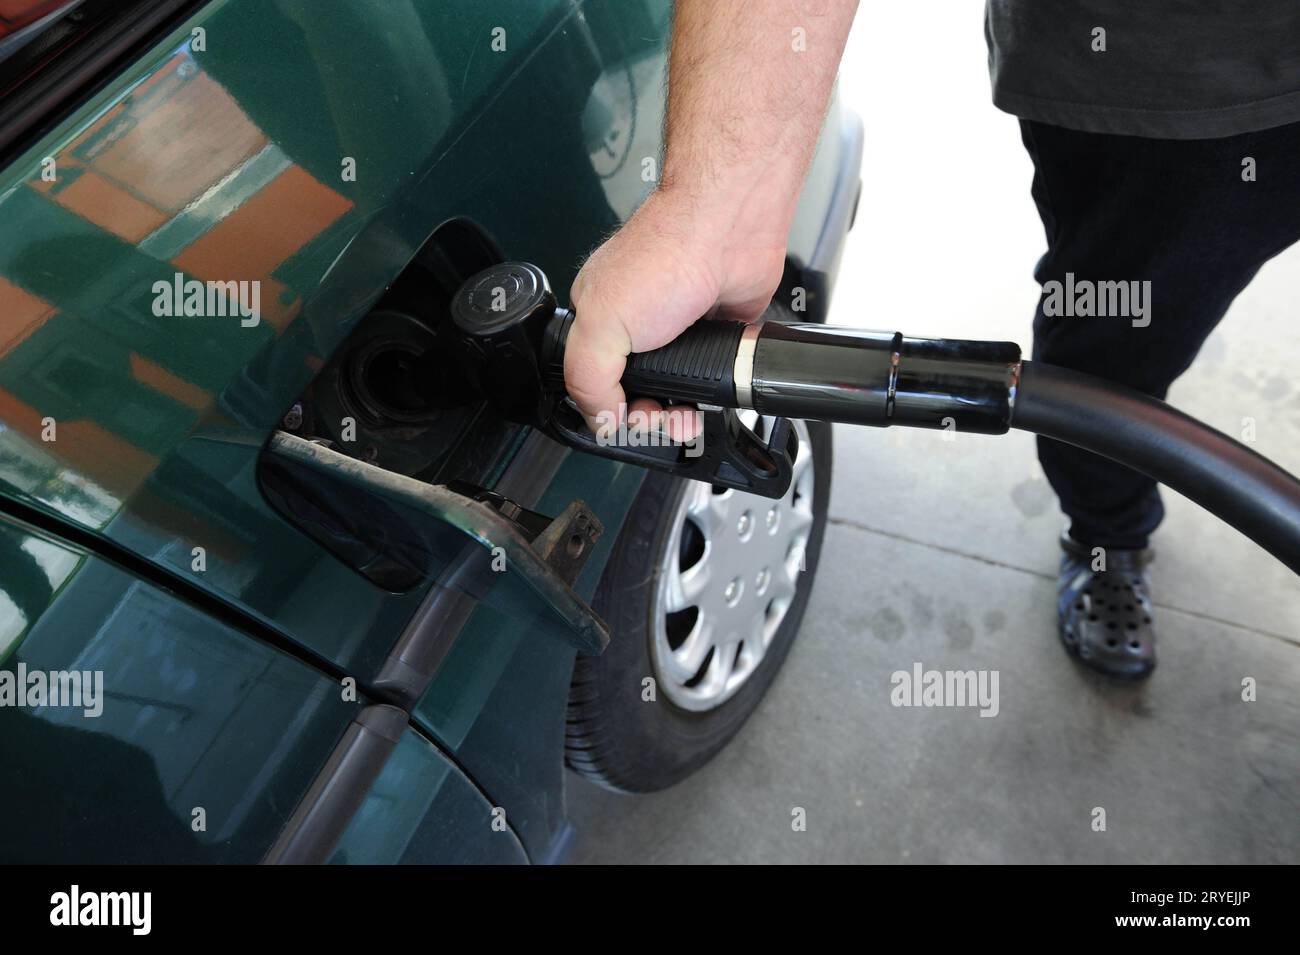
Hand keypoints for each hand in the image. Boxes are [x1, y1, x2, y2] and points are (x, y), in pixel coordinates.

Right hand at [564, 187, 786, 438]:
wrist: (728, 233)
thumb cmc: (667, 254)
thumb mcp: (602, 324)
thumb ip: (589, 379)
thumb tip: (601, 419)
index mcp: (599, 318)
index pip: (594, 383)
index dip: (612, 410)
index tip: (629, 419)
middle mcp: (638, 325)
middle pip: (638, 393)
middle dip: (651, 417)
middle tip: (665, 418)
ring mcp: (679, 331)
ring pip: (678, 390)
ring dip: (684, 410)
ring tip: (690, 414)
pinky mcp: (716, 332)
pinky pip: (715, 376)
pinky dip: (718, 388)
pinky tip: (717, 388)